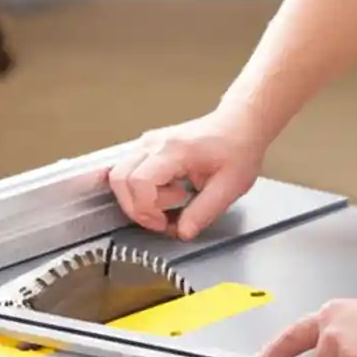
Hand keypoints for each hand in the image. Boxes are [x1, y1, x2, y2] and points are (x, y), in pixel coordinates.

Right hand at [107, 107, 267, 238]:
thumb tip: (182, 232)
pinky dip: (137, 190)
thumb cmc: (237, 148)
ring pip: (118, 175)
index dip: (146, 209)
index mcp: (176, 151)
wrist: (238, 124)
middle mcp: (155, 144)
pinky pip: (127, 171)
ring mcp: (147, 143)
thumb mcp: (230, 187)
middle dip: (136, 208)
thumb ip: (203, 212)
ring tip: (166, 203)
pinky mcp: (147, 148)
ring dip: (136, 199)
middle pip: (120, 178)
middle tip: (161, 219)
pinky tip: (161, 193)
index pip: (140, 181)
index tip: (164, 222)